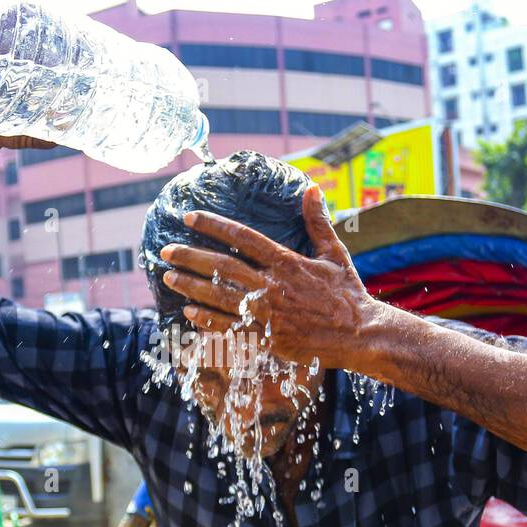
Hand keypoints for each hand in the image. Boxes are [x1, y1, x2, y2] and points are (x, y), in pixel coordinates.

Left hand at [160, 184, 384, 370]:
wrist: (361, 334)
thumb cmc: (348, 294)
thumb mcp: (335, 254)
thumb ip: (317, 222)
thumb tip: (312, 188)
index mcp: (287, 261)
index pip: (242, 237)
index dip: (213, 225)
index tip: (189, 217)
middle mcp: (272, 285)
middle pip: (222, 266)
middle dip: (190, 256)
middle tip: (165, 250)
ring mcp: (268, 313)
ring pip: (220, 297)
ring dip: (191, 286)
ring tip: (169, 277)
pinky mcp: (268, 338)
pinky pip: (230, 328)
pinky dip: (208, 320)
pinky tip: (189, 312)